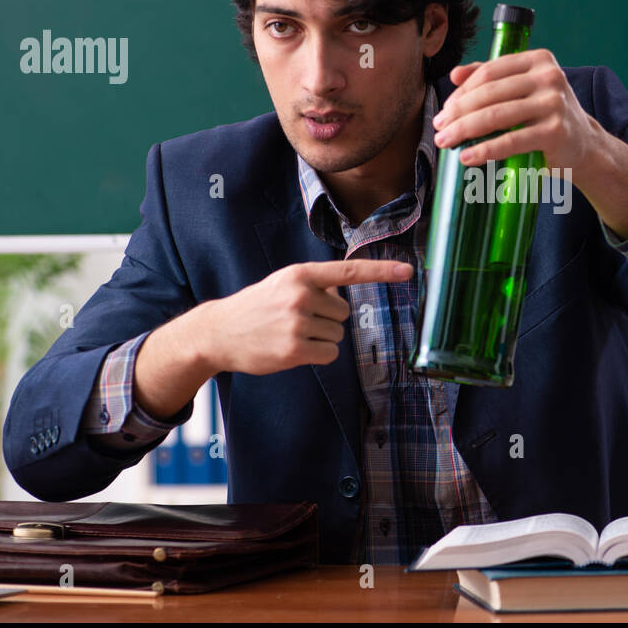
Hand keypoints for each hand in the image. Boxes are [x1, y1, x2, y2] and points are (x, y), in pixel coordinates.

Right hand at [204, 259, 411, 374]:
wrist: (219, 332)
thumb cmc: (256, 307)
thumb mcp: (283, 284)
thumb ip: (315, 286)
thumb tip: (344, 299)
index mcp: (301, 274)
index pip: (350, 271)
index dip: (382, 271)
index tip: (409, 271)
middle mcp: (301, 295)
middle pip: (344, 314)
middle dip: (326, 320)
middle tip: (295, 321)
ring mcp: (297, 323)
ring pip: (337, 336)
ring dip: (320, 339)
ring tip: (289, 334)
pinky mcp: (294, 349)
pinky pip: (329, 354)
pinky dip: (318, 356)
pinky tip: (293, 350)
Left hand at [431, 48, 604, 171]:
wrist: (585, 145)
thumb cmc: (548, 116)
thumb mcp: (526, 89)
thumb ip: (494, 78)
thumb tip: (455, 74)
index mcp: (539, 60)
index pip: (490, 72)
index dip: (462, 91)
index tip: (444, 110)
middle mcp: (549, 76)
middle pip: (489, 93)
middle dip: (458, 112)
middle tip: (439, 128)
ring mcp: (554, 103)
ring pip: (496, 116)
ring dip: (464, 130)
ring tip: (446, 142)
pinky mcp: (556, 131)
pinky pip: (511, 141)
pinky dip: (485, 150)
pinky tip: (467, 157)